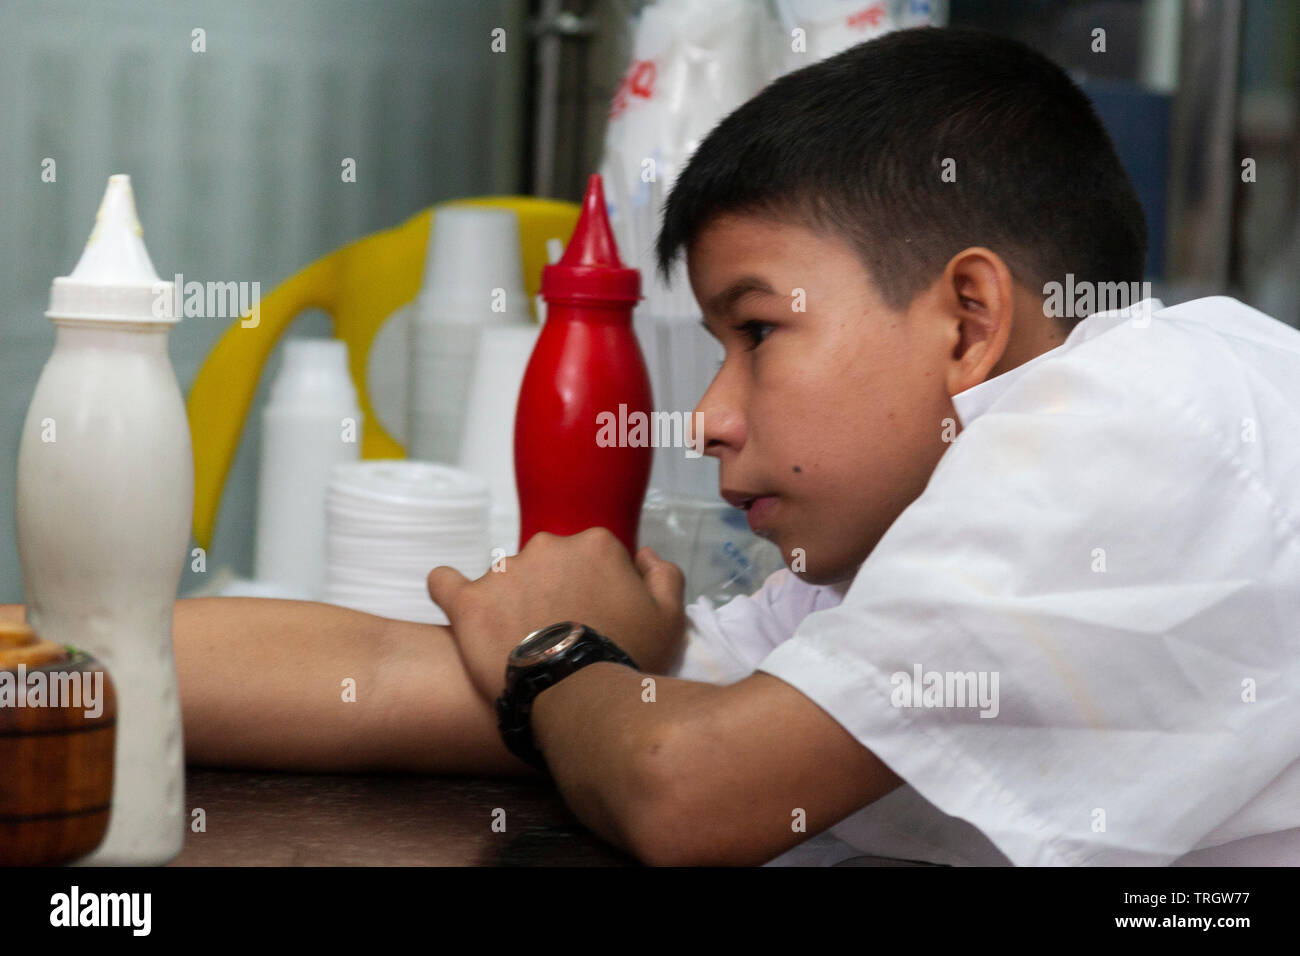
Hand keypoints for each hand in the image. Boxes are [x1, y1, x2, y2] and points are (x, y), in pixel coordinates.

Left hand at [426, 528, 686, 703]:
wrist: (578, 699)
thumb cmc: (627, 659)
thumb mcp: (670, 618)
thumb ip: (662, 574)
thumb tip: (642, 553)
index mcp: (595, 544)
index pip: (592, 558)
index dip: (593, 591)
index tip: (593, 620)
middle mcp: (548, 545)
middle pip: (548, 564)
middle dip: (551, 592)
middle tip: (558, 635)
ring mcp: (503, 571)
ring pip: (505, 578)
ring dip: (511, 601)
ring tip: (518, 642)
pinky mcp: (468, 601)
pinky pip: (445, 583)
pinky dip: (450, 591)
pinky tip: (459, 609)